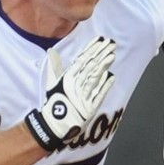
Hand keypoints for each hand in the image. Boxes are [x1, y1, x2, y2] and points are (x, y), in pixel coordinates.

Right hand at [24, 36, 116, 151]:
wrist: (54, 125)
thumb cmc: (54, 103)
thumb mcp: (52, 83)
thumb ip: (54, 67)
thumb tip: (51, 51)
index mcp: (66, 78)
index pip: (81, 60)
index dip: (91, 49)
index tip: (99, 40)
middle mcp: (75, 86)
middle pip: (90, 67)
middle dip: (101, 54)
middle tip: (111, 43)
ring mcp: (83, 97)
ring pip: (95, 78)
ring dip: (104, 66)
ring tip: (112, 55)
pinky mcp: (90, 108)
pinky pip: (98, 95)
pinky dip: (105, 85)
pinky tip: (112, 76)